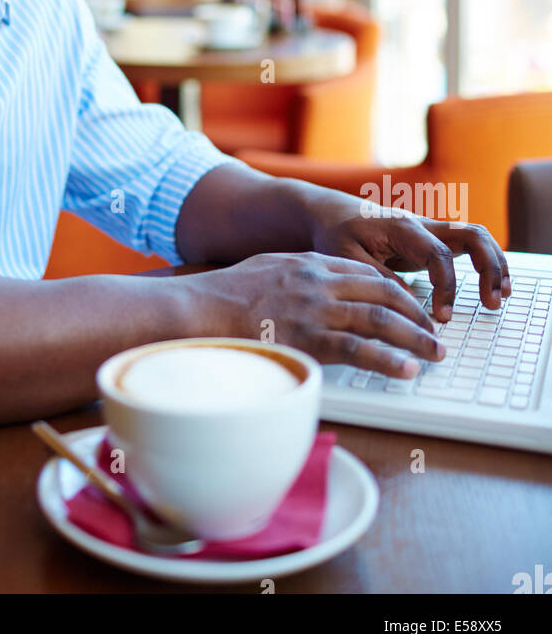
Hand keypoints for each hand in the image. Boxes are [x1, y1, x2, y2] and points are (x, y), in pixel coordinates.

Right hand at [185, 252, 445, 377]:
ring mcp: (314, 309)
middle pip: (382, 292)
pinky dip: (387, 360)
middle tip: (435, 333)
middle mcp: (318, 281)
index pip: (365, 273)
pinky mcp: (307, 337)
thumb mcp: (265, 268)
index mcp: (309, 263)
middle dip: (415, 313)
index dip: (395, 290)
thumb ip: (294, 276)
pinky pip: (357, 349)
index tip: (412, 307)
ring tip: (435, 353)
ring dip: (413, 337)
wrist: (198, 307)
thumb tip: (310, 292)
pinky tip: (407, 370)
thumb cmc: (223, 294)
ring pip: (379, 319)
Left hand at [310, 205, 510, 322]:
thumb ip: (378, 278)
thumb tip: (410, 302)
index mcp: (401, 227)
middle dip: (488, 268)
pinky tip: (492, 288)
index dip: (446, 286)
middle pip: (471, 235)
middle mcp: (422, 225)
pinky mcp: (432, 242)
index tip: (442, 316)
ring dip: (494, 265)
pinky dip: (486, 263)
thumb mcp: (346, 258)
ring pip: (476, 237)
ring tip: (498, 298)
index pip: (437, 254)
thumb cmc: (337, 235)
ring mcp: (430, 231)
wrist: (333, 215)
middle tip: (490, 302)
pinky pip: (468, 246)